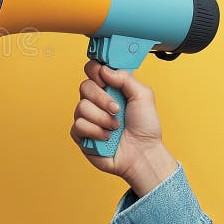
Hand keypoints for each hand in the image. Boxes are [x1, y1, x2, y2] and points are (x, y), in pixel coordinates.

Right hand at [69, 61, 177, 196]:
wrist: (143, 154)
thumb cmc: (145, 127)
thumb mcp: (143, 96)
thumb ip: (125, 78)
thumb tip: (105, 70)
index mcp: (109, 89)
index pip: (92, 70)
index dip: (95, 71)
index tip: (105, 80)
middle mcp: (96, 101)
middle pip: (84, 86)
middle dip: (102, 99)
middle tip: (117, 109)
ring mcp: (87, 117)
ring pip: (81, 107)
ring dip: (102, 118)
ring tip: (115, 127)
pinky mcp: (81, 134)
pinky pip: (78, 126)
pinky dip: (95, 132)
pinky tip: (106, 137)